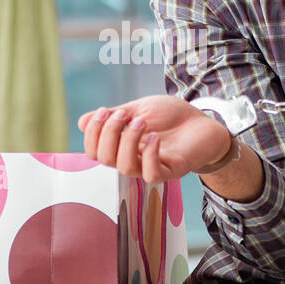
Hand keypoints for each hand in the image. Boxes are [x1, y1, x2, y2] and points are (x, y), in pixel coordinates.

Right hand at [78, 95, 233, 183]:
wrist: (203, 120)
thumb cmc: (170, 116)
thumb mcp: (138, 109)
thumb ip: (113, 116)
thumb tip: (81, 122)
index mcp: (120, 146)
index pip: (93, 151)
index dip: (92, 133)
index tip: (104, 111)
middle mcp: (132, 159)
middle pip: (105, 159)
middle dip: (108, 134)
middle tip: (123, 115)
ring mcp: (151, 166)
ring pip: (125, 168)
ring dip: (128, 142)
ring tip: (140, 122)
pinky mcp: (171, 171)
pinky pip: (152, 174)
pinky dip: (150, 155)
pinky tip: (155, 137)